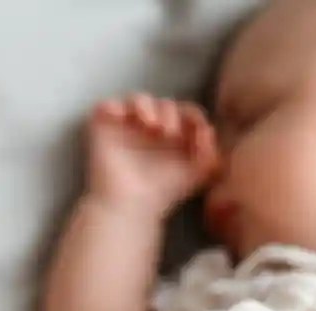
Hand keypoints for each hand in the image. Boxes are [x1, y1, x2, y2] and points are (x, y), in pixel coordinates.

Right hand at [86, 95, 219, 215]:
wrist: (131, 205)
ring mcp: (126, 129)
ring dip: (146, 106)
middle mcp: (149, 132)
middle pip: (163, 103)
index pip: (184, 113)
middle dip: (169, 113)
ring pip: (137, 100)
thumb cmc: (164, 192)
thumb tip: (208, 130)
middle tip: (169, 133)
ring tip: (150, 124)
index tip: (196, 131)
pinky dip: (114, 106)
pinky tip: (123, 119)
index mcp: (172, 138)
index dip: (192, 116)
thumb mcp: (199, 173)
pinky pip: (106, 106)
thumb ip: (212, 151)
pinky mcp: (103, 130)